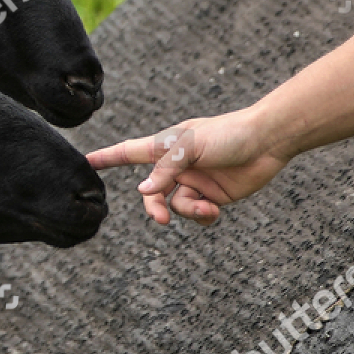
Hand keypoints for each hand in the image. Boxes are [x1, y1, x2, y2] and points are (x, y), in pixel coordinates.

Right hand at [86, 109, 293, 225]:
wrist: (269, 140)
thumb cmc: (229, 134)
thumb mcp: (191, 147)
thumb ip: (165, 169)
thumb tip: (142, 192)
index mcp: (166, 147)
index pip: (128, 153)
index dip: (106, 158)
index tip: (85, 162)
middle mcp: (176, 166)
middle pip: (151, 193)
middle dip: (154, 208)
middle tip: (162, 219)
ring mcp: (194, 182)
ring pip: (175, 206)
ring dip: (188, 211)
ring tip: (207, 207)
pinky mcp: (213, 196)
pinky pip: (197, 214)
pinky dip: (202, 216)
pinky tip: (215, 211)